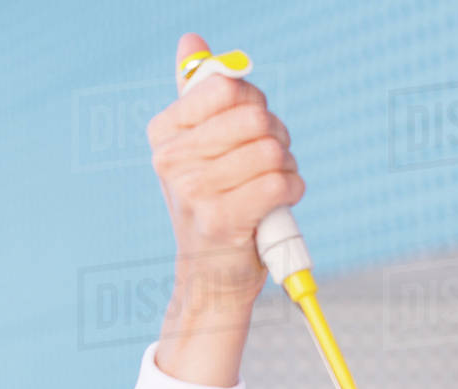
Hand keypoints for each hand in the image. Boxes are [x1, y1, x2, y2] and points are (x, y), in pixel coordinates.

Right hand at [148, 33, 304, 308]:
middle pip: (256, 117)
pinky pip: (280, 184)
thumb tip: (192, 41)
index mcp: (165, 134)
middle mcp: (171, 159)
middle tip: (269, 163)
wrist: (213, 278)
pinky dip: (292, 193)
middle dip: (277, 138)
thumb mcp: (200, 150)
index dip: (255, 105)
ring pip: (272, 151)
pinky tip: (278, 206)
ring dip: (286, 170)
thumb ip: (197, 95)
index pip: (227, 88)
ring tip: (271, 190)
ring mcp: (193, 191)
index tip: (250, 131)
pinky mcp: (221, 220)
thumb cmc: (216, 208)